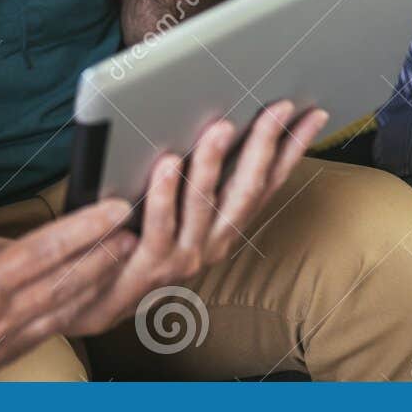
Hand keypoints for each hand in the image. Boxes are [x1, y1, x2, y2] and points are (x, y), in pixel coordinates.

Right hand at [0, 201, 136, 379]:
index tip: (115, 209)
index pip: (46, 250)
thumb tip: (28, 245)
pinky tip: (92, 297)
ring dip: (99, 285)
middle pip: (66, 284)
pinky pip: (46, 333)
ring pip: (64, 312)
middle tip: (137, 232)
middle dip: (106, 257)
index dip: (87, 228)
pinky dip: (73, 312)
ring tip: (126, 259)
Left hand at [66, 101, 327, 336]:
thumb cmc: (139, 243)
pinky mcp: (150, 264)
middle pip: (247, 189)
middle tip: (277, 108)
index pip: (269, 182)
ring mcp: (184, 256)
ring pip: (204, 204)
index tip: (312, 114)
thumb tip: (217, 121)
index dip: (293, 150)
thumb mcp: (180, 211)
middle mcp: (214, 243)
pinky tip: (167, 163)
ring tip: (221, 127)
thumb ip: (199, 175)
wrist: (99, 303)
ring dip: (214, 163)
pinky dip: (165, 193)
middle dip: (265, 145)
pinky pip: (160, 224)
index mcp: (226, 226)